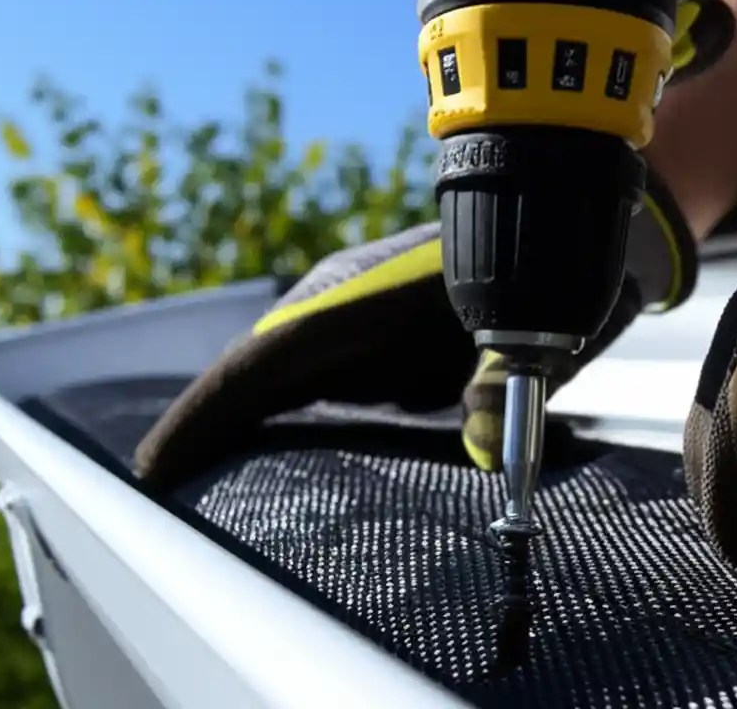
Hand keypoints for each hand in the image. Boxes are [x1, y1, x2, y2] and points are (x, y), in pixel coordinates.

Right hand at [134, 170, 697, 487]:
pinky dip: (279, 430)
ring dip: (237, 438)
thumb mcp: (549, 319)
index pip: (266, 360)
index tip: (155, 468)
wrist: (580, 227)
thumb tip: (485, 438)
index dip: (207, 415)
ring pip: (273, 389)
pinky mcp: (369, 347)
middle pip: (253, 378)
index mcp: (369, 294)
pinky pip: (307, 392)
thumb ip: (513, 375)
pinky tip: (266, 474)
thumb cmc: (561, 271)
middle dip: (205, 439)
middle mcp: (341, 307)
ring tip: (197, 503)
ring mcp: (350, 327)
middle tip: (166, 508)